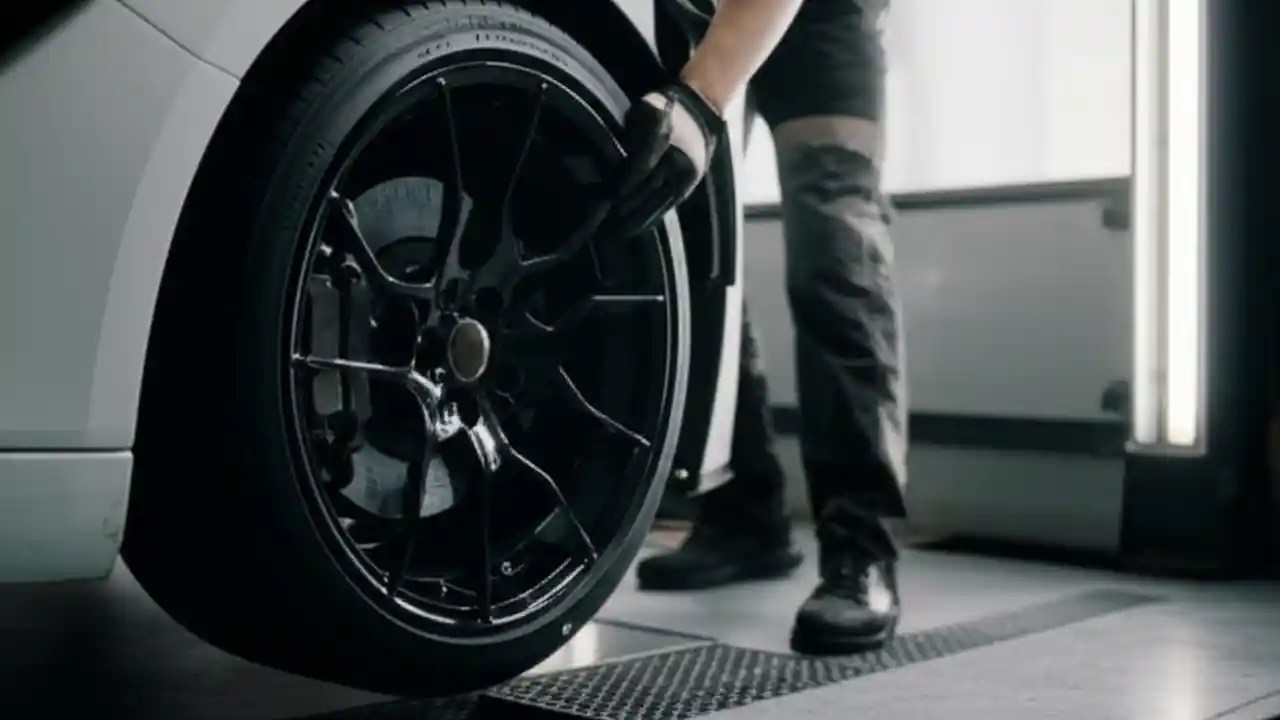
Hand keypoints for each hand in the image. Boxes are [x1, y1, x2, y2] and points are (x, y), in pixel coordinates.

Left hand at [605, 80, 725, 237]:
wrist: (702, 110)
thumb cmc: (666, 107)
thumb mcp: (645, 110)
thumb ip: (631, 133)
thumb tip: (612, 158)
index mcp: (663, 141)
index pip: (640, 168)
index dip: (622, 185)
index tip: (608, 198)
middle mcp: (674, 163)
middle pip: (646, 191)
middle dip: (624, 208)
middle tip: (602, 224)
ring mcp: (682, 178)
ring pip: (657, 204)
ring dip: (635, 220)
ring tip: (615, 232)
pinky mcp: (688, 186)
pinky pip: (667, 206)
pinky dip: (651, 218)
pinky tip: (636, 227)